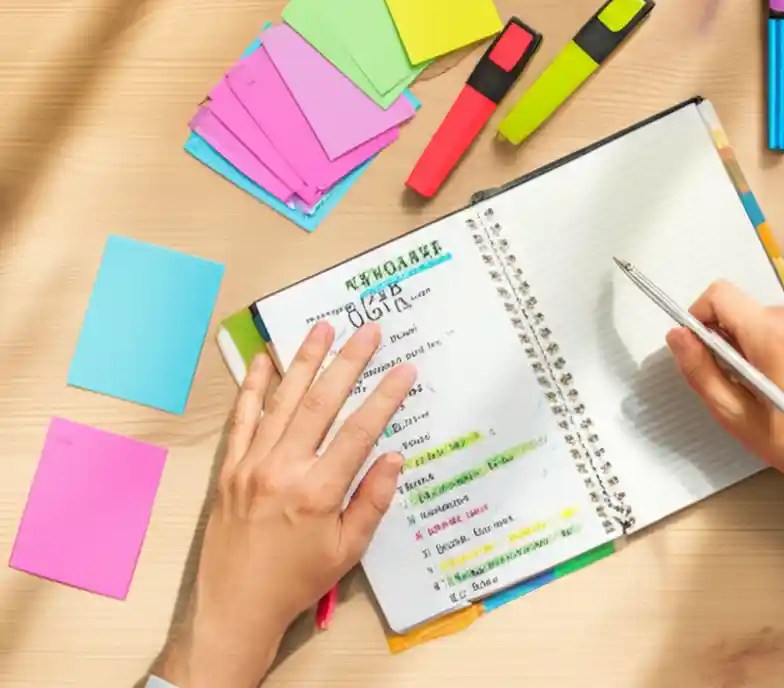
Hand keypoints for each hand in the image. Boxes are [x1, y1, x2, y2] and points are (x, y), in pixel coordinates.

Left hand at [157, 321, 415, 687]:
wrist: (236, 606)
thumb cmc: (298, 581)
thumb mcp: (348, 549)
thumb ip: (372, 500)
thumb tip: (392, 457)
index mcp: (317, 492)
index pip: (359, 431)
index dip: (385, 397)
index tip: (404, 369)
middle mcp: (282, 469)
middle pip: (321, 403)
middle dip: (347, 362)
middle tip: (368, 331)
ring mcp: (251, 465)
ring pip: (282, 401)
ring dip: (304, 362)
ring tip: (322, 329)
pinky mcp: (229, 469)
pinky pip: (242, 419)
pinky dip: (253, 387)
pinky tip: (263, 361)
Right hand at [665, 282, 783, 550]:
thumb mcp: (733, 413)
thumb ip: (700, 370)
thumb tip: (676, 335)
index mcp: (771, 336)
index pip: (719, 295)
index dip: (698, 316)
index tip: (698, 350)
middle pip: (734, 307)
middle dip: (720, 337)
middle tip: (729, 379)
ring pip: (750, 316)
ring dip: (740, 344)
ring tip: (753, 385)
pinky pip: (769, 323)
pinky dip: (758, 344)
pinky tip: (769, 378)